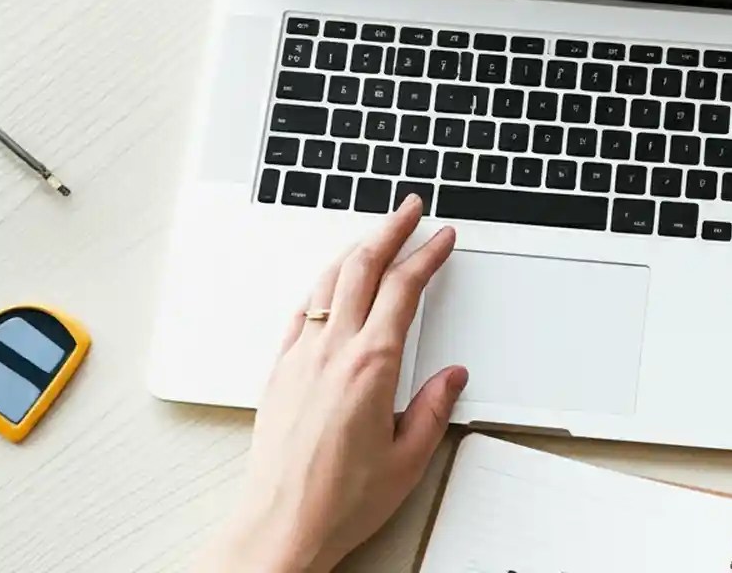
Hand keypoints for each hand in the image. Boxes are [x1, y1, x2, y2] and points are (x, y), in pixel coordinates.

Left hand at [199, 196, 465, 572]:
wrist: (281, 523)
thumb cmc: (340, 498)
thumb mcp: (410, 457)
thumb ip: (435, 407)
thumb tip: (452, 376)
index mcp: (372, 365)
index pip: (404, 288)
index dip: (427, 255)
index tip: (442, 236)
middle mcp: (333, 351)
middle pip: (362, 267)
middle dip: (390, 230)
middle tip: (409, 209)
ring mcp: (300, 357)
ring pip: (327, 281)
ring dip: (354, 250)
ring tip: (373, 236)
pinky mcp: (279, 372)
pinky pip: (300, 312)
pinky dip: (320, 287)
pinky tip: (328, 285)